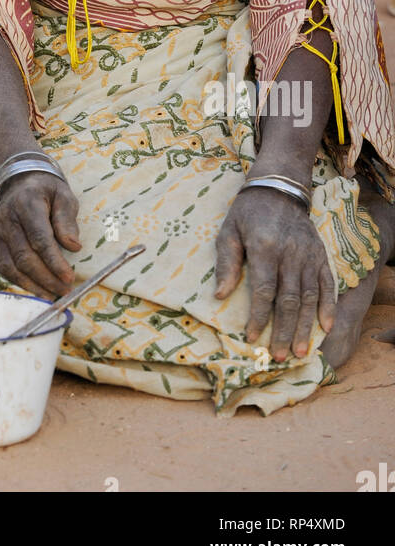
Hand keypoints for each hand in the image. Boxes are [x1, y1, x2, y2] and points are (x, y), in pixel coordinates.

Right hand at [0, 172, 81, 297]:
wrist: (20, 182)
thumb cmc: (46, 191)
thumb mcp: (63, 195)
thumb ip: (67, 219)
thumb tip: (73, 247)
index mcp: (27, 204)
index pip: (39, 238)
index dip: (54, 260)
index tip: (69, 277)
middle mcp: (8, 219)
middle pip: (25, 256)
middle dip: (46, 277)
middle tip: (65, 289)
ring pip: (12, 266)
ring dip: (33, 285)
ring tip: (53, 294)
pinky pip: (4, 267)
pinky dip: (19, 282)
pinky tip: (36, 289)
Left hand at [215, 187, 336, 360]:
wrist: (278, 189)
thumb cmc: (247, 213)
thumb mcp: (228, 232)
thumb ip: (226, 263)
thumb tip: (219, 296)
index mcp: (265, 248)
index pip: (264, 291)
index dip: (258, 317)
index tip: (251, 338)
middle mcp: (290, 253)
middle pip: (289, 300)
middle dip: (283, 330)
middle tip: (278, 356)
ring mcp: (309, 255)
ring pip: (309, 297)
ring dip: (304, 326)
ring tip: (298, 351)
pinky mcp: (321, 255)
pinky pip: (327, 284)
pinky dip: (328, 307)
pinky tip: (324, 328)